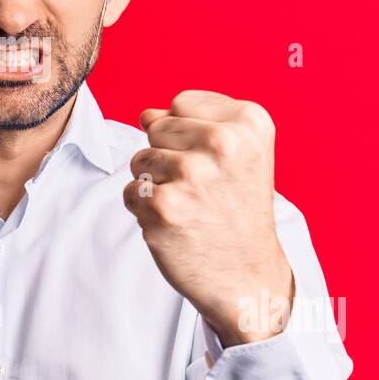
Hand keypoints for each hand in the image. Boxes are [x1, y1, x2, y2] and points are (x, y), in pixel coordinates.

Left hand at [123, 90, 294, 346]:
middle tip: (203, 189)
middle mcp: (223, 142)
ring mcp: (192, 174)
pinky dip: (145, 210)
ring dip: (155, 184)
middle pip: (156, 127)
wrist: (248, 276)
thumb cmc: (238, 209)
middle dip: (168, 155)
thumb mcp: (240, 154)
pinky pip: (131, 191)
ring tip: (191, 206)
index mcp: (248, 122)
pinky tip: (177, 224)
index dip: (188, 134)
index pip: (180, 103)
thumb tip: (145, 115)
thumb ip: (193, 122)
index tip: (216, 163)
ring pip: (139, 159)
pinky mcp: (165, 206)